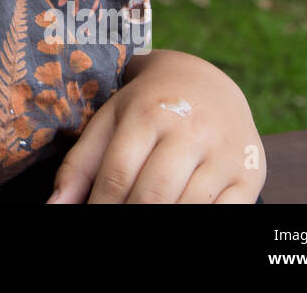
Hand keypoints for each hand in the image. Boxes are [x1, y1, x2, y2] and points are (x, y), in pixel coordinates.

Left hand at [48, 49, 265, 202]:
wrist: (206, 82)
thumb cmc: (145, 107)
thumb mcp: (109, 120)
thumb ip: (80, 164)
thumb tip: (55, 207)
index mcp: (147, 112)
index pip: (117, 174)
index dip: (99, 206)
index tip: (88, 218)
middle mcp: (190, 129)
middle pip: (153, 195)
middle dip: (128, 216)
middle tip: (115, 224)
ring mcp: (224, 152)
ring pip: (188, 207)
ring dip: (162, 221)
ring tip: (142, 222)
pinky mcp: (251, 173)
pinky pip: (225, 213)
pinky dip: (199, 220)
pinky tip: (178, 216)